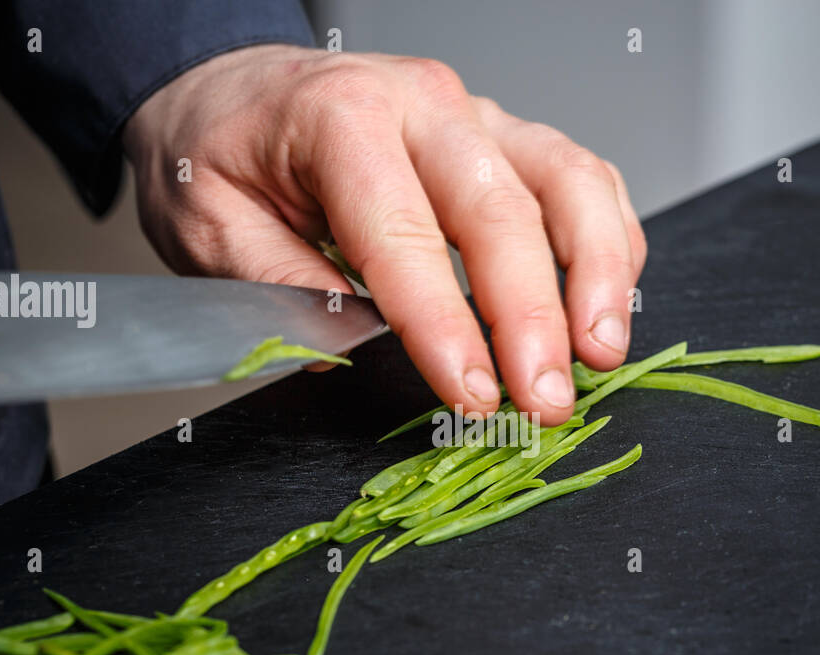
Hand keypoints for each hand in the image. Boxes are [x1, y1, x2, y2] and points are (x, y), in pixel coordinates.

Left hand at [123, 45, 645, 425]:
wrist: (232, 88)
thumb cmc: (222, 153)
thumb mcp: (210, 225)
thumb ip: (279, 288)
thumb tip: (345, 354)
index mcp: (340, 120)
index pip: (404, 233)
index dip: (444, 324)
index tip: (471, 395)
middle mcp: (423, 106)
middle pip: (502, 209)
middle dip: (533, 317)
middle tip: (545, 401)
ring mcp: (477, 117)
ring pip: (568, 183)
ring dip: (598, 275)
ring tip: (601, 354)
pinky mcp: (508, 138)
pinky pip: (582, 180)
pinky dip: (609, 243)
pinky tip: (605, 306)